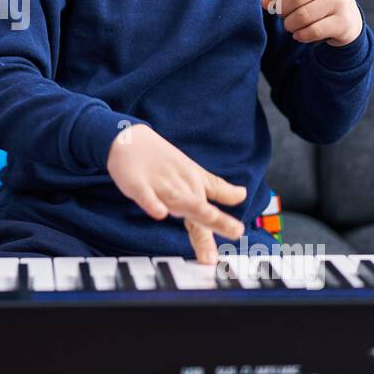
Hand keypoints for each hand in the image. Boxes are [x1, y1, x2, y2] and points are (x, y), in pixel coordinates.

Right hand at [106, 124, 245, 263]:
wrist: (131, 139)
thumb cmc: (163, 162)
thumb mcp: (193, 175)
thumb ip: (217, 189)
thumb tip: (242, 195)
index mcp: (193, 188)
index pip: (209, 212)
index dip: (223, 225)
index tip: (239, 234)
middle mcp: (179, 188)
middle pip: (198, 208)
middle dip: (216, 220)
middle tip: (236, 231)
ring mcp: (158, 186)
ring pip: (176, 199)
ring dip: (193, 208)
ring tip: (209, 216)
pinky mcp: (137, 183)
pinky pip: (145, 195)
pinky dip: (151, 203)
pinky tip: (159, 213)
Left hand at [261, 0, 362, 46]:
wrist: (349, 19)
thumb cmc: (320, 0)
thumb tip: (266, 1)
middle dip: (281, 9)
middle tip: (282, 14)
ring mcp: (340, 1)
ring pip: (302, 15)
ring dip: (290, 24)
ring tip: (291, 25)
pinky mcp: (343, 21)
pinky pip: (312, 31)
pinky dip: (301, 35)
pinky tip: (300, 34)